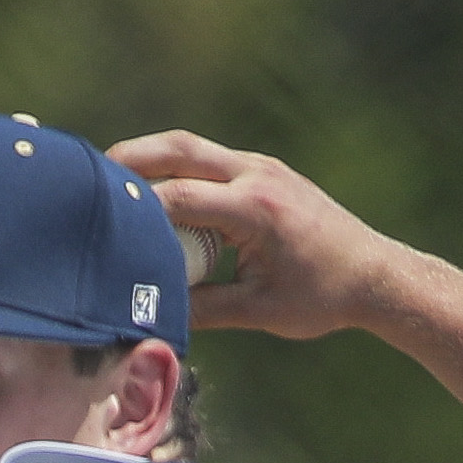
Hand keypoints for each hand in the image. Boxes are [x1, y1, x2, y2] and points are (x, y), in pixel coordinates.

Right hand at [108, 129, 408, 341]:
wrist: (377, 276)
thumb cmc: (325, 297)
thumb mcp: (261, 312)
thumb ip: (204, 310)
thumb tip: (150, 317)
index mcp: (258, 210)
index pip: (179, 198)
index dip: (135, 210)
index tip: (98, 222)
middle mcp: (258, 175)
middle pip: (177, 149)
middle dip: (129, 159)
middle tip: (85, 178)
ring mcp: (262, 166)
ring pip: (191, 145)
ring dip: (149, 156)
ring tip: (108, 180)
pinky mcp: (264, 170)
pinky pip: (209, 157)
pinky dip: (176, 166)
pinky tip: (150, 188)